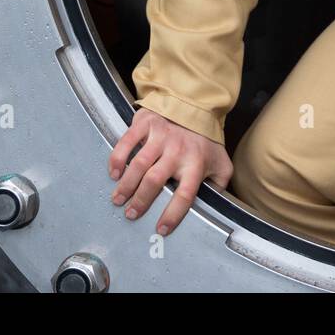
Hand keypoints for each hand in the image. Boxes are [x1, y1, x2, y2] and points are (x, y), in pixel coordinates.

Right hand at [107, 107, 231, 236]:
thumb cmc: (205, 141)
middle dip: (140, 201)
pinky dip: (118, 159)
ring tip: (118, 199)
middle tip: (131, 214)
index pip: (185, 194)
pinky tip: (114, 173)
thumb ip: (218, 186)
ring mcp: (160, 136)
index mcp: (196, 164)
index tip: (161, 229)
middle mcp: (177, 150)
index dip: (173, 214)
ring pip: (139, 164)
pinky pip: (127, 142)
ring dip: (126, 185)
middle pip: (155, 181)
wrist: (195, 104)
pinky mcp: (146, 123)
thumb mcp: (220, 163)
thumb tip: (214, 209)